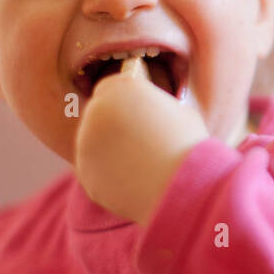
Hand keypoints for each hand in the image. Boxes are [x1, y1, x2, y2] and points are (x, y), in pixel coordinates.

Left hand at [74, 58, 209, 223]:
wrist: (181, 185)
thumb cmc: (188, 146)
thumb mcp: (178, 112)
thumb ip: (153, 111)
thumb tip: (148, 118)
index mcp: (120, 88)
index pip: (111, 87)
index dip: (125, 100)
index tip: (135, 110)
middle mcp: (95, 112)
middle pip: (100, 115)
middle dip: (115, 125)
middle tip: (141, 140)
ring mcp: (86, 144)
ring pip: (95, 145)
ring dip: (111, 151)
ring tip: (141, 164)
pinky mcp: (85, 174)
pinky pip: (96, 171)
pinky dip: (109, 176)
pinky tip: (132, 181)